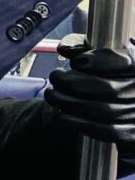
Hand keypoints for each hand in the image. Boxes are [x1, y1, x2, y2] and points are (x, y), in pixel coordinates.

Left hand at [46, 35, 134, 157]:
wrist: (120, 100)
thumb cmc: (106, 71)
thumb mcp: (98, 51)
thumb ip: (82, 45)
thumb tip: (65, 49)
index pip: (123, 61)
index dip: (98, 62)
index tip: (76, 62)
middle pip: (109, 89)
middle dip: (73, 83)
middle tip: (55, 77)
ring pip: (105, 111)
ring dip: (71, 103)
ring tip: (53, 95)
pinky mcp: (133, 134)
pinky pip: (108, 131)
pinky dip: (81, 124)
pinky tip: (63, 116)